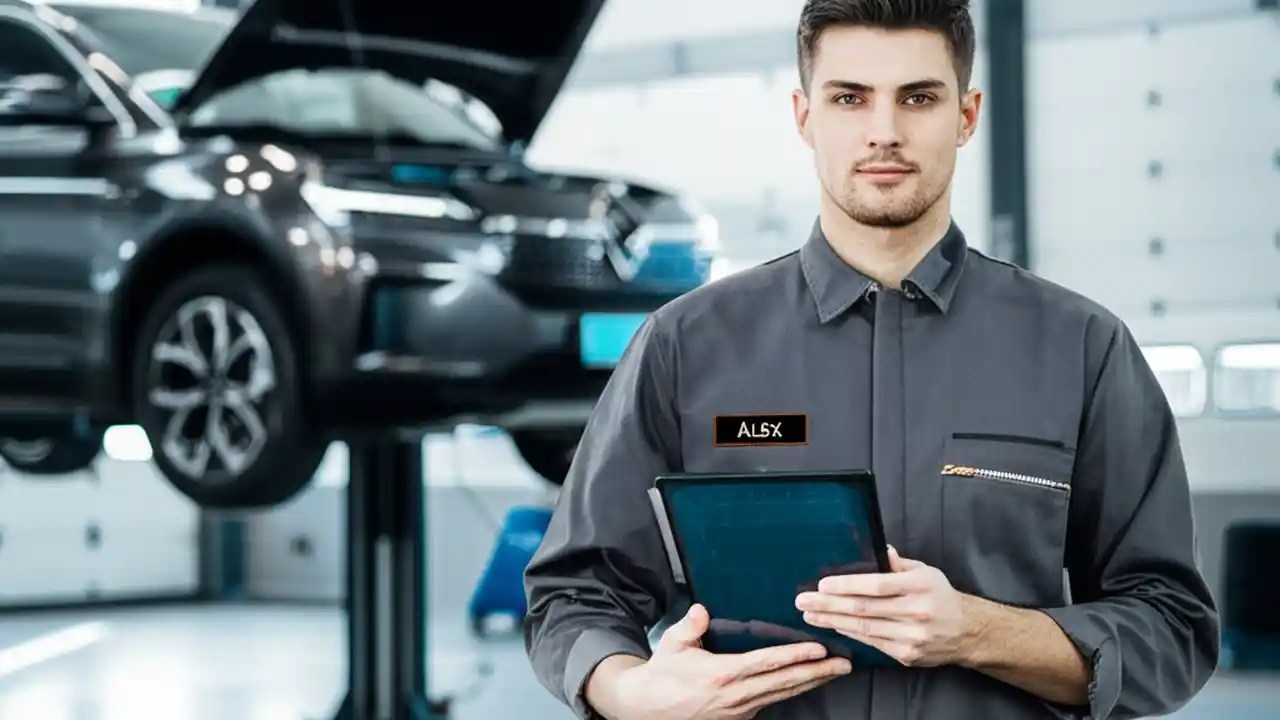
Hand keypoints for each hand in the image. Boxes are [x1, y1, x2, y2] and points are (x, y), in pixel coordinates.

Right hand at [592, 603, 851, 719]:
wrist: (649, 709)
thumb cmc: (662, 674)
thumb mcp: (672, 645)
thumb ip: (689, 626)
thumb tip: (702, 609)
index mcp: (722, 674)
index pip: (767, 663)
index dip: (795, 656)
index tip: (819, 650)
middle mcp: (737, 695)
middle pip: (785, 682)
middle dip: (818, 672)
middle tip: (844, 663)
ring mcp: (741, 709)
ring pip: (784, 694)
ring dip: (812, 682)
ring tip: (837, 671)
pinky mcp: (741, 716)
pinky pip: (774, 701)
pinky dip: (794, 691)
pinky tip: (809, 682)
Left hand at [794, 545, 976, 667]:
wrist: (967, 632)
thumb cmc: (940, 596)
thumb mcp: (926, 572)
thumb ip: (899, 564)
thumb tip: (879, 549)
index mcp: (919, 586)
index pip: (877, 585)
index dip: (847, 585)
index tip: (823, 585)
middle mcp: (916, 612)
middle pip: (864, 608)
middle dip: (829, 605)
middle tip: (803, 601)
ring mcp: (911, 636)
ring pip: (864, 628)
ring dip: (833, 621)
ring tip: (810, 615)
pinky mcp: (906, 655)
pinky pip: (871, 643)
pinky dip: (849, 634)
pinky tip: (833, 626)